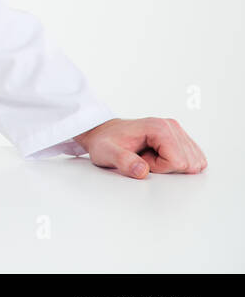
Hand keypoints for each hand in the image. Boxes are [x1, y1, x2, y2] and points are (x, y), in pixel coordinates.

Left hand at [73, 117, 206, 178]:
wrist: (102, 134)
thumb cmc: (104, 142)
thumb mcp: (106, 153)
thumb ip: (122, 161)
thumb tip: (141, 170)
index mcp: (158, 127)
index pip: (178, 162)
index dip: (160, 168)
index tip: (141, 159)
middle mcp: (171, 126)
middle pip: (189, 163)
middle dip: (166, 168)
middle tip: (144, 158)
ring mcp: (177, 132)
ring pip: (193, 163)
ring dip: (171, 166)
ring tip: (148, 157)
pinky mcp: (180, 139)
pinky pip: (192, 161)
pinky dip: (175, 165)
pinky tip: (157, 157)